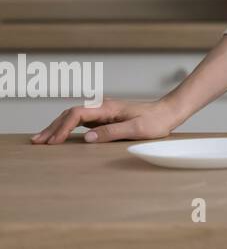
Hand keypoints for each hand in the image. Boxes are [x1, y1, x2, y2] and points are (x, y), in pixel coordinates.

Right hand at [30, 97, 181, 144]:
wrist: (169, 112)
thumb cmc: (156, 121)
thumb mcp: (136, 129)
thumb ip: (112, 132)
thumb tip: (87, 138)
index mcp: (108, 108)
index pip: (77, 114)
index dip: (63, 128)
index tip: (54, 142)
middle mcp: (103, 107)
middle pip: (70, 114)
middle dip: (53, 127)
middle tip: (36, 141)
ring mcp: (103, 112)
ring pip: (74, 117)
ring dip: (57, 127)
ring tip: (42, 140)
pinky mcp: (106, 117)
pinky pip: (81, 121)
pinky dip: (68, 128)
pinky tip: (60, 136)